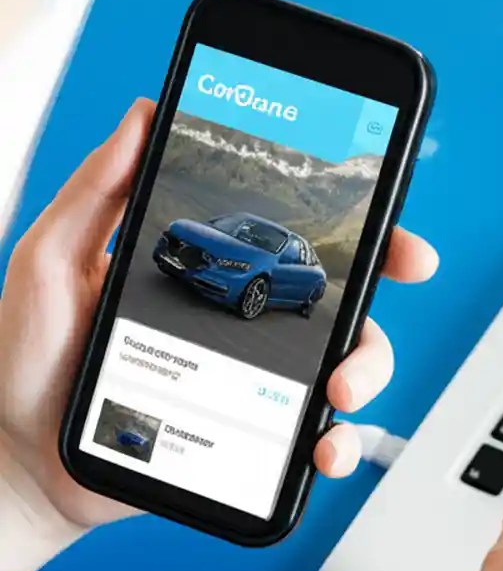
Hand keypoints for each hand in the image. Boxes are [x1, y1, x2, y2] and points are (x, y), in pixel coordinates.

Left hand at [0, 99, 438, 533]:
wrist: (15, 458)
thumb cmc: (29, 356)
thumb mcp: (53, 258)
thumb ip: (97, 189)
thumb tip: (142, 113)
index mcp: (216, 276)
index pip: (302, 246)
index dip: (365, 234)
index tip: (396, 235)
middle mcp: (249, 326)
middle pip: (348, 309)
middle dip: (382, 306)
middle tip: (369, 328)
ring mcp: (257, 383)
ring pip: (348, 368)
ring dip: (367, 375)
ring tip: (336, 396)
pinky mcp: (253, 436)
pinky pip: (317, 438)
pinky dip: (337, 445)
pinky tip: (322, 449)